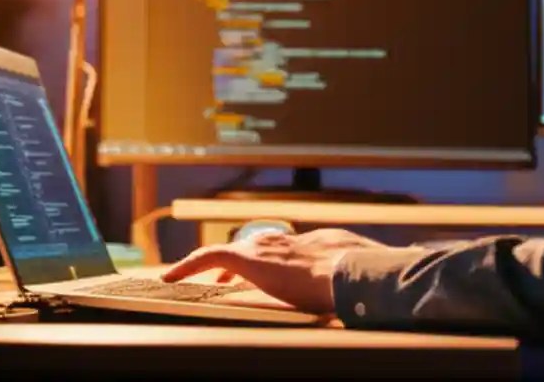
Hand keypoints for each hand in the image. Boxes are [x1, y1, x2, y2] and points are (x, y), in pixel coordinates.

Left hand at [161, 228, 390, 314]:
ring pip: (232, 251)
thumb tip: (372, 303)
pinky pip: (209, 256)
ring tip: (189, 276)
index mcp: (317, 244)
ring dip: (212, 265)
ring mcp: (267, 247)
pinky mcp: (245, 257)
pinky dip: (189, 265)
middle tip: (225, 277)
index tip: (270, 271)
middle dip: (241, 261)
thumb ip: (358, 288)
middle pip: (257, 246)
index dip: (274, 259)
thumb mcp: (362, 283)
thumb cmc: (361, 282)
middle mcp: (288, 241)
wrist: (348, 272)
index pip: (288, 248)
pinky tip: (171, 277)